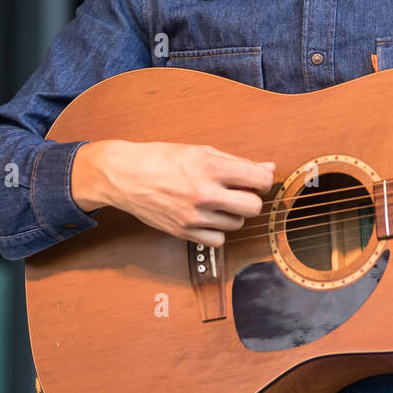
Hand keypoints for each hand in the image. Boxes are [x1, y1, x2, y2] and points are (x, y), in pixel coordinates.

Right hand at [73, 140, 275, 246]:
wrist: (125, 175)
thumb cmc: (163, 159)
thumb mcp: (201, 151)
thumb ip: (237, 162)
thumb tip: (268, 168)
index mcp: (211, 168)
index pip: (260, 181)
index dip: (263, 180)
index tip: (256, 180)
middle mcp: (204, 194)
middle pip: (253, 207)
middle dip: (251, 200)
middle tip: (240, 193)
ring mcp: (194, 216)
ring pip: (237, 224)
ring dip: (233, 214)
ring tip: (217, 202)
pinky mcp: (183, 232)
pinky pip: (218, 240)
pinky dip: (218, 231)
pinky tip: (208, 217)